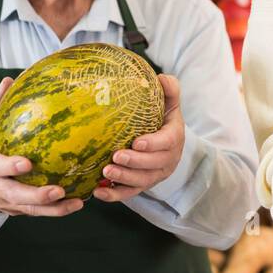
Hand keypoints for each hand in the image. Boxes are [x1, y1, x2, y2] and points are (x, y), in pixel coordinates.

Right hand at [0, 76, 83, 216]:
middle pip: (16, 195)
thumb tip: (10, 81)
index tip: (27, 163)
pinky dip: (56, 211)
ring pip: (30, 209)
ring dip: (54, 209)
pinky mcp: (17, 209)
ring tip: (77, 203)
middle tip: (58, 191)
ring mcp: (7, 202)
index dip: (10, 166)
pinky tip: (78, 203)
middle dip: (37, 195)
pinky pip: (37, 212)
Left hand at [92, 74, 185, 202]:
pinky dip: (115, 194)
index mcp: (174, 138)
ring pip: (142, 181)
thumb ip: (169, 90)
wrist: (164, 141)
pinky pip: (129, 193)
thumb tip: (161, 78)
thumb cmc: (162, 118)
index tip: (137, 142)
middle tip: (116, 157)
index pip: (168, 142)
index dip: (153, 144)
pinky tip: (98, 192)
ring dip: (124, 178)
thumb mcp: (169, 103)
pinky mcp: (142, 184)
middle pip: (155, 165)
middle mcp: (167, 160)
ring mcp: (155, 174)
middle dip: (135, 163)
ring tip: (106, 172)